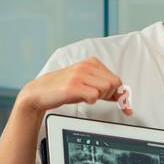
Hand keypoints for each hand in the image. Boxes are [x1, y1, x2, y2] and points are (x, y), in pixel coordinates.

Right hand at [18, 56, 132, 115]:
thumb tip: (124, 97)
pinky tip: (81, 98)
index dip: (116, 92)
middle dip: (108, 94)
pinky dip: (91, 100)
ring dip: (98, 97)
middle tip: (95, 97)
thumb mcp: (87, 84)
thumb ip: (105, 89)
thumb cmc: (64, 88)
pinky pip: (94, 96)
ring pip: (106, 89)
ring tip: (86, 96)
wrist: (40, 92)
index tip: (116, 101)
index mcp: (91, 62)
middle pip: (114, 83)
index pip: (116, 78)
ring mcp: (79, 75)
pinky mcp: (73, 86)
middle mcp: (86, 66)